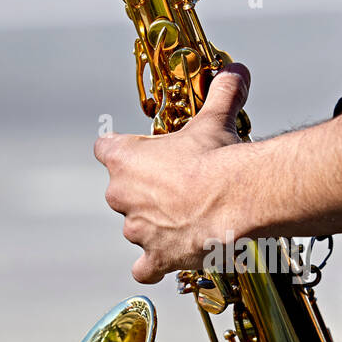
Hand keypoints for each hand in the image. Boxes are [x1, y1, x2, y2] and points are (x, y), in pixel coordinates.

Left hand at [95, 64, 250, 283]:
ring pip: (136, 229)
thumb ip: (222, 94)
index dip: (122, 151)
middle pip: (120, 193)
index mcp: (125, 159)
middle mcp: (122, 196)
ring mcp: (137, 229)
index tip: (140, 153)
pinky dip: (154, 267)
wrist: (235, 199)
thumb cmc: (218, 159)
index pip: (105, 149)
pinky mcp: (156, 257)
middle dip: (145, 192)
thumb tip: (237, 72)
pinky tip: (170, 261)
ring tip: (187, 219)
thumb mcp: (217, 118)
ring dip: (155, 226)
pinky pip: (145, 268)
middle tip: (178, 187)